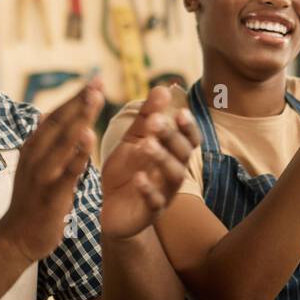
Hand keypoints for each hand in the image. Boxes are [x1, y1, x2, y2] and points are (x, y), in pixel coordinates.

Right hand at [0, 77, 103, 263]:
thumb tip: (47, 116)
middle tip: (97, 81)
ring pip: (63, 142)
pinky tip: (89, 139)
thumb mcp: (33, 166)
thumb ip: (43, 142)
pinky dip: (77, 154)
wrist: (15, 237)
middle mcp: (35, 156)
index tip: (93, 79)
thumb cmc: (30, 201)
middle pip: (60, 123)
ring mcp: (42, 175)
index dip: (75, 97)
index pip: (56, 116)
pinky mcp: (51, 194)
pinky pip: (67, 171)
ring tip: (95, 99)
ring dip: (80, 118)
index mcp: (33, 148)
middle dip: (80, 101)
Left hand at [100, 85, 200, 238]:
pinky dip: (149, 190)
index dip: (188, 127)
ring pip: (173, 176)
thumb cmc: (125, 172)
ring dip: (162, 158)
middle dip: (171, 137)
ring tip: (146, 145)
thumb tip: (162, 87)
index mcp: (171, 154)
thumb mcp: (132, 141)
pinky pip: (155, 202)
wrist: (111, 209)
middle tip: (155, 122)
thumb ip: (146, 117)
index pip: (189, 139)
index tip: (180, 112)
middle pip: (182, 154)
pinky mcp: (150, 213)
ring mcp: (165, 193)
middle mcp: (173, 173)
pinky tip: (139, 179)